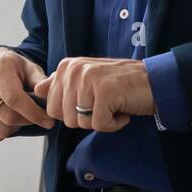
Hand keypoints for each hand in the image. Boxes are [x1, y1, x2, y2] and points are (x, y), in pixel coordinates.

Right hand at [0, 48, 55, 139]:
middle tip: (36, 118)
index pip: (14, 98)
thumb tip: (50, 97)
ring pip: (0, 129)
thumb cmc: (12, 69)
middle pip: (7, 117)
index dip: (34, 113)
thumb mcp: (28, 68)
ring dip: (16, 128)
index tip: (49, 121)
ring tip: (20, 116)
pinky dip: (4, 132)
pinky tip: (6, 118)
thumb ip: (41, 82)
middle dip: (27, 121)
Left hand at [33, 57, 154, 131]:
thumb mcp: (87, 79)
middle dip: (86, 119)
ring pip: (81, 124)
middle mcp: (75, 70)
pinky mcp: (105, 93)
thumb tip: (37, 90)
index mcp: (67, 66)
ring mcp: (89, 79)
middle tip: (104, 103)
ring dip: (101, 121)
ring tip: (114, 104)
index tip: (92, 100)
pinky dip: (114, 124)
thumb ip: (61, 84)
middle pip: (65, 118)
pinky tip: (122, 109)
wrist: (154, 81)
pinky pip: (100, 126)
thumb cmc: (121, 84)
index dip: (74, 113)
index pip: (52, 108)